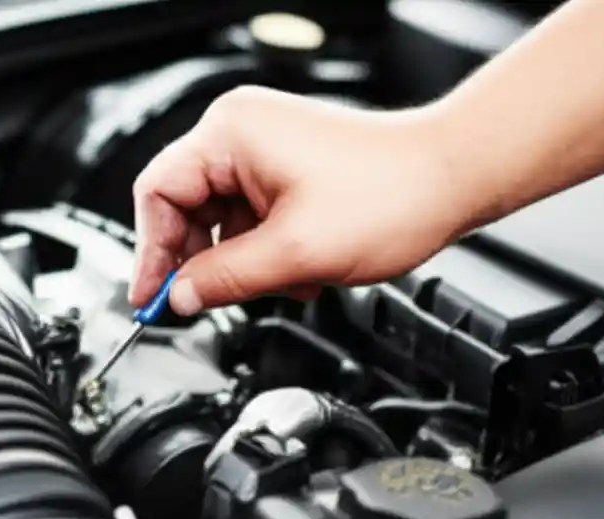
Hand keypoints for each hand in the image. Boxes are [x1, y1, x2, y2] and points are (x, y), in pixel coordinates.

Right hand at [130, 86, 490, 314]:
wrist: (452, 179)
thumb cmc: (391, 194)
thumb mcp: (293, 254)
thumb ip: (224, 280)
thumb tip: (178, 297)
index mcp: (231, 133)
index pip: (158, 194)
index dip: (151, 254)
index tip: (152, 299)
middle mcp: (241, 131)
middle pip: (186, 208)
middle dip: (204, 261)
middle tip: (207, 302)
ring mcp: (265, 148)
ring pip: (221, 219)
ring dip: (241, 262)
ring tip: (280, 283)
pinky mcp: (286, 168)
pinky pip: (250, 216)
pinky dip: (264, 251)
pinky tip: (296, 271)